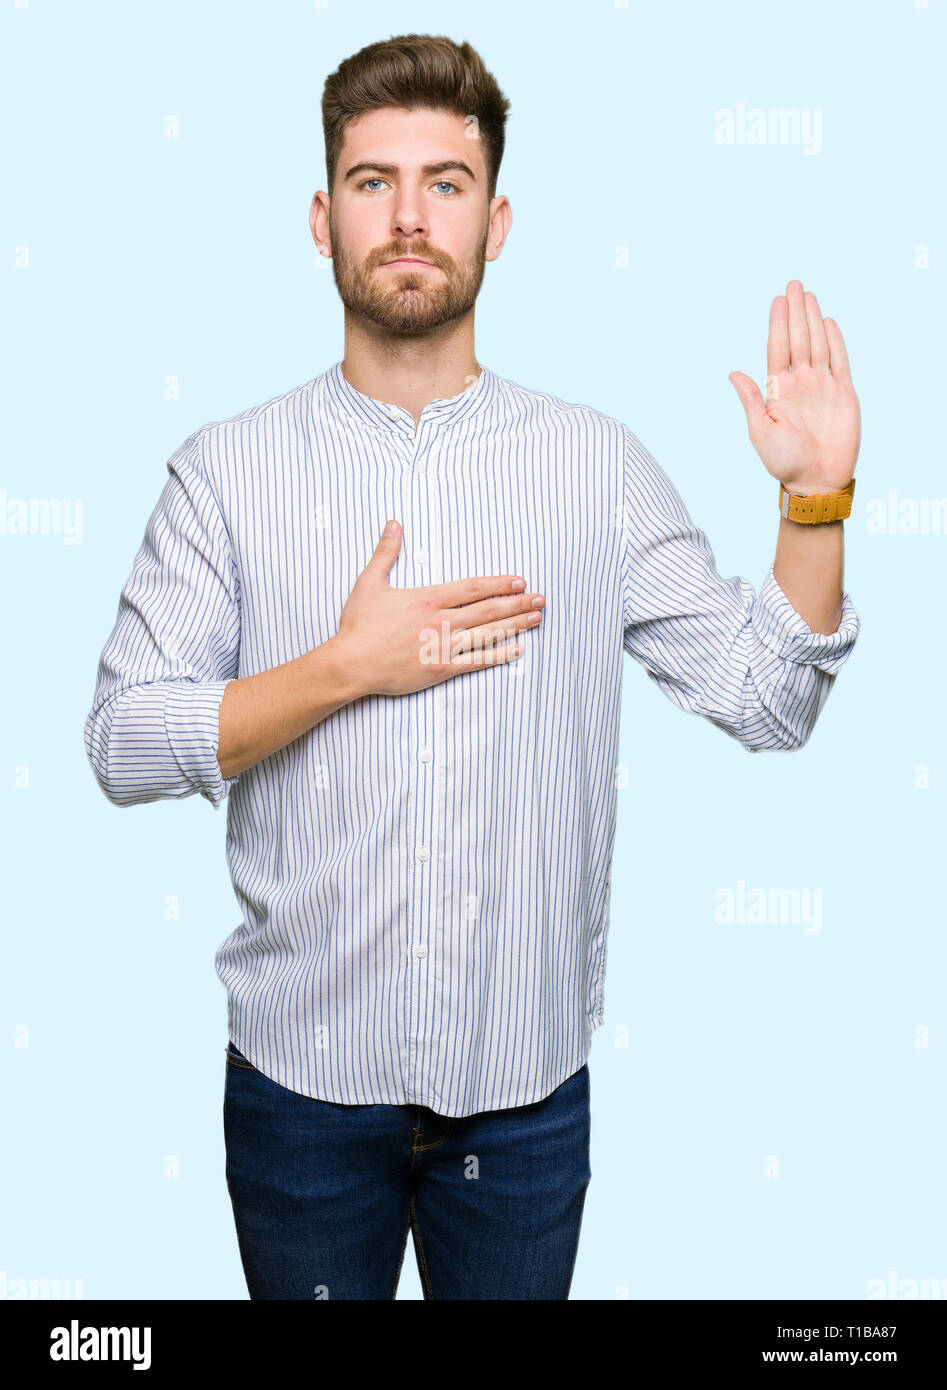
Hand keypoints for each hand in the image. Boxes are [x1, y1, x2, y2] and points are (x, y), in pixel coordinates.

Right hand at [333, 521, 545, 697]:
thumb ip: (386, 552)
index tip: (520, 581)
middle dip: (517, 603)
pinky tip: (517, 650)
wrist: (351, 663)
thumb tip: (394, 524)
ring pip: (488, 634)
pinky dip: (499, 655)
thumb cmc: (359, 625)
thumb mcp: (370, 582)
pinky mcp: (441, 669)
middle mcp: (442, 621)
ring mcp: (443, 646)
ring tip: (536, 618)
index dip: (499, 584)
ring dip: (515, 625)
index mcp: (428, 599)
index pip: (473, 588)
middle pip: (488, 610)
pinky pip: (476, 661)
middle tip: (540, 599)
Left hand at [728, 279, 860, 493]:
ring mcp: (822, 386)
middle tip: (792, 284)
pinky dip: (834, 342)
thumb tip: (733, 373)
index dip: (777, 324)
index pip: (777, 349)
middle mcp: (800, 383)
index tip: (776, 300)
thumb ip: (751, 399)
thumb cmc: (784, 462)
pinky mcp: (843, 394)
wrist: (816, 481)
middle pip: (797, 339)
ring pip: (817, 344)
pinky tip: (827, 322)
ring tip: (808, 295)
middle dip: (795, 312)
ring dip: (812, 319)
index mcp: (778, 390)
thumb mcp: (761, 430)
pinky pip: (840, 362)